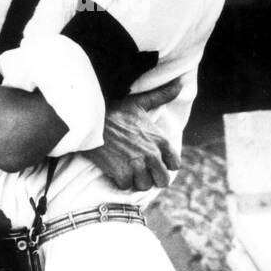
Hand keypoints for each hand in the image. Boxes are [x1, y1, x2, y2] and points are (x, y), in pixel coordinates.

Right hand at [82, 75, 183, 191]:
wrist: (90, 120)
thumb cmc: (116, 110)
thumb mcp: (140, 102)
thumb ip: (162, 95)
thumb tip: (180, 83)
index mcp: (161, 141)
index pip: (175, 165)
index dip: (165, 164)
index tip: (154, 161)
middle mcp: (152, 155)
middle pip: (163, 180)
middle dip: (153, 177)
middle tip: (141, 170)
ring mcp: (137, 165)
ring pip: (144, 186)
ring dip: (135, 180)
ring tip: (127, 168)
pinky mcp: (121, 173)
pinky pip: (126, 186)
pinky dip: (119, 181)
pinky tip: (114, 169)